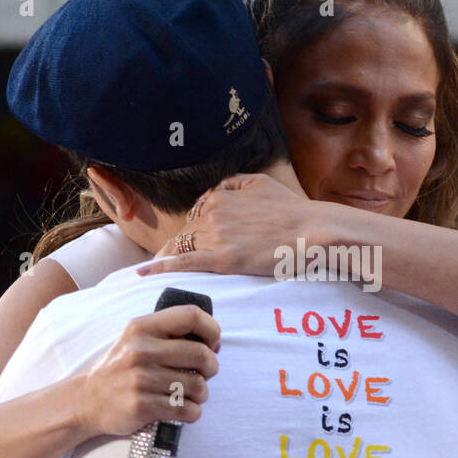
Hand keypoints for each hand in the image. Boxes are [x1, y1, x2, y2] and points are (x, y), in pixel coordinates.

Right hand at [73, 304, 219, 436]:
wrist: (88, 400)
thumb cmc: (121, 368)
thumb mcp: (136, 339)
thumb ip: (168, 333)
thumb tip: (212, 340)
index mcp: (142, 327)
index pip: (191, 316)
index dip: (212, 330)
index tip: (212, 345)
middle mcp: (141, 350)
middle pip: (201, 354)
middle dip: (212, 368)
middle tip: (204, 374)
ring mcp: (140, 379)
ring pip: (198, 386)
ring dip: (202, 394)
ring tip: (190, 394)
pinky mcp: (142, 406)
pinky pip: (187, 409)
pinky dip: (193, 412)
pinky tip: (184, 409)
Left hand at [136, 173, 308, 276]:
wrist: (313, 230)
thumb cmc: (294, 210)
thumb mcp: (262, 183)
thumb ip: (235, 184)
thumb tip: (218, 189)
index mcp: (221, 197)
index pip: (194, 217)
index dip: (191, 232)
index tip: (187, 244)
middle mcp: (213, 213)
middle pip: (186, 234)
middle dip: (180, 247)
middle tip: (168, 263)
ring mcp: (217, 236)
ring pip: (182, 247)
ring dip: (167, 259)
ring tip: (151, 274)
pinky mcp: (223, 258)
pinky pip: (184, 262)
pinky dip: (161, 267)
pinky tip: (144, 273)